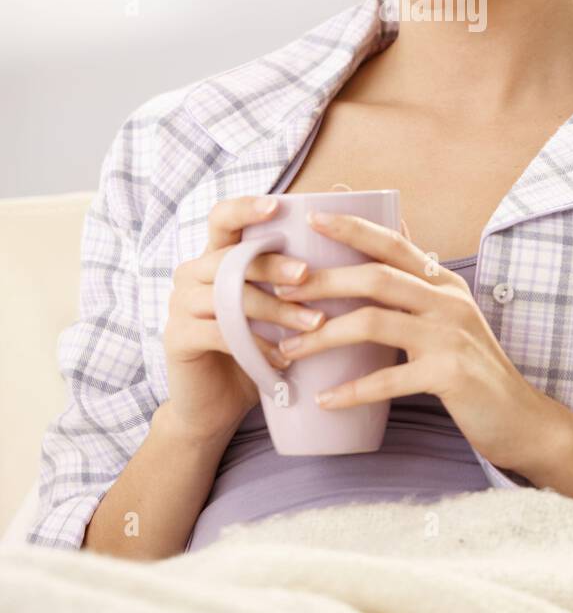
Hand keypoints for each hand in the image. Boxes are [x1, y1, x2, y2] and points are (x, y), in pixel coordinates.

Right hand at [164, 196, 326, 443]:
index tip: (278, 206)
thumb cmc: (260, 347)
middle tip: (307, 276)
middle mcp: (191, 272)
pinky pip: (220, 333)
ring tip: (313, 326)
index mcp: (215, 255)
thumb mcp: (279, 306)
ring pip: (229, 296)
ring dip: (275, 310)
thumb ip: (299, 272)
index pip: (222, 217)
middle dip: (273, 264)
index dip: (246, 207)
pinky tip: (283, 358)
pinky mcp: (176, 337)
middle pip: (231, 256)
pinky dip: (256, 345)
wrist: (217, 407)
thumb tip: (356, 216)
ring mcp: (178, 304)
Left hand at [273, 210, 548, 475]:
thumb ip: (419, 282)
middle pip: (376, 276)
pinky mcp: (449, 375)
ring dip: (324, 335)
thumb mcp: (450, 314)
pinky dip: (352, 389)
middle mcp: (448, 300)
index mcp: (444, 282)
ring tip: (287, 350)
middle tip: (280, 290)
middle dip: (323, 280)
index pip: (393, 242)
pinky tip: (324, 399)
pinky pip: (389, 379)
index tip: (312, 216)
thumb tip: (391, 236)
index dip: (352, 227)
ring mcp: (450, 336)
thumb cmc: (473, 366)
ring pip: (374, 321)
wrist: (520, 418)